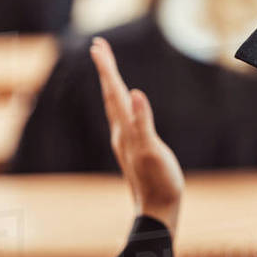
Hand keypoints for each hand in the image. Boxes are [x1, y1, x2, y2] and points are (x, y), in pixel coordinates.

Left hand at [90, 37, 183, 235]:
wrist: (157, 210)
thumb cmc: (159, 181)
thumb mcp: (152, 150)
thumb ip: (143, 121)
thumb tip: (134, 93)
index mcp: (125, 128)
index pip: (113, 91)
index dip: (106, 68)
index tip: (97, 45)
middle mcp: (120, 132)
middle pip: (109, 94)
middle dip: (105, 69)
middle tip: (98, 46)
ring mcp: (125, 140)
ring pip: (113, 105)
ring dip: (110, 84)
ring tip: (107, 69)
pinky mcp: (133, 148)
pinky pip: (123, 117)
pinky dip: (121, 102)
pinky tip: (125, 104)